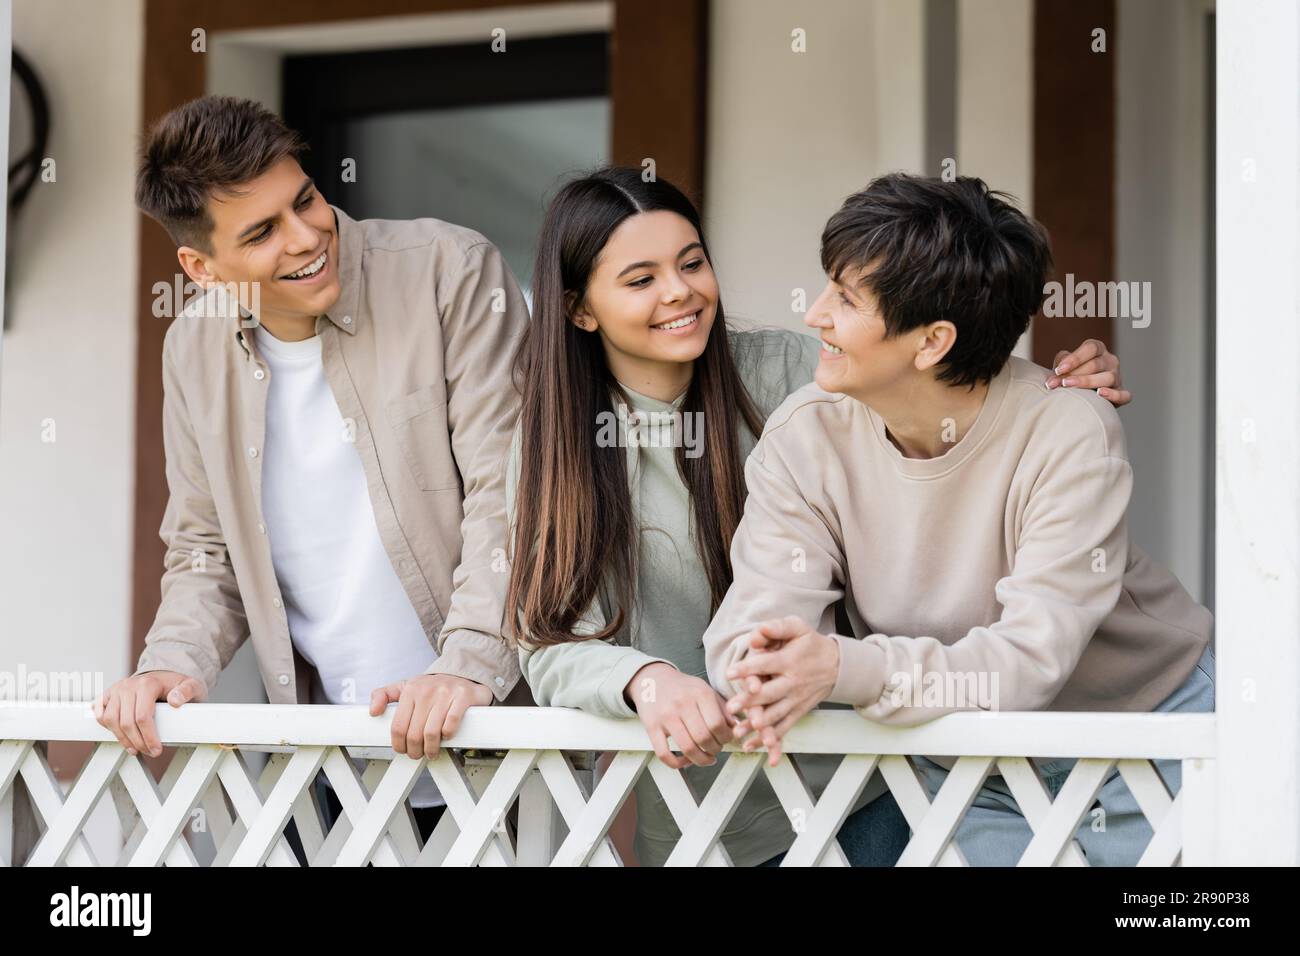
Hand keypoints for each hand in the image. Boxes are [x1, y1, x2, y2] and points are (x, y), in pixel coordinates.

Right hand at [92, 671, 206, 757]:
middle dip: (137, 742)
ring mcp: (116, 690)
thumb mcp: (191, 685)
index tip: (156, 750)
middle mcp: (128, 685)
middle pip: (126, 722)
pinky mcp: (108, 695)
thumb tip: (175, 701)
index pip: (143, 717)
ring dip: (122, 739)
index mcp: (147, 683)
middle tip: (149, 751)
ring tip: (135, 748)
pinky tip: (121, 735)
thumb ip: (187, 691)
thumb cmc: (175, 684)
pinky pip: (101, 715)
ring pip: (110, 720)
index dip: (149, 737)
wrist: (162, 675)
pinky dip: (108, 728)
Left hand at [370, 674, 492, 759]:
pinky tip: (446, 736)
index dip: (399, 744)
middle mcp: (427, 691)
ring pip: (432, 732)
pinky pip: (451, 723)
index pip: (398, 726)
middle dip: (415, 750)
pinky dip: (448, 734)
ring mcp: (445, 693)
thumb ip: (385, 695)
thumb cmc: (433, 686)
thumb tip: (373, 711)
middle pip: (414, 733)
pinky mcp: (463, 696)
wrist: (462, 673)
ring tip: (431, 752)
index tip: (403, 750)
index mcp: (410, 690)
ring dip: (431, 748)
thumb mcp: (406, 686)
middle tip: (417, 754)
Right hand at [625, 662, 735, 768]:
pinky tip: (685, 761)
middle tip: (716, 749)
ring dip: (700, 760)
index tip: (726, 739)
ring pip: (687, 748)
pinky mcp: (651, 726)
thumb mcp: (706, 690)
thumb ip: (723, 708)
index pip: (717, 724)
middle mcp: (682, 703)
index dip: (725, 738)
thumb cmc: (683, 687)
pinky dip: (676, 763)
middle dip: (714, 749)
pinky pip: (663, 753)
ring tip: (705, 758)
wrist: (653, 679)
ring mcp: (665, 716)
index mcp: (699, 693)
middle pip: (704, 738)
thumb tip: (738, 727)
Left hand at [723, 617, 838, 765]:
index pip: (766, 665)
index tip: (730, 673)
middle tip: (731, 707)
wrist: (837, 666)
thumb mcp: (799, 628)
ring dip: (757, 725)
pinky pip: (784, 727)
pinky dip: (769, 739)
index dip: (748, 668)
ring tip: (739, 731)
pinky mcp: (798, 712)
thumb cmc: (811, 644)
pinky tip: (753, 746)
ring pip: (775, 715)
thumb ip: (779, 627)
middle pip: (769, 693)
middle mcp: (793, 683)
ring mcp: (796, 700)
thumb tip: (760, 629)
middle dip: (750, 702)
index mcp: (790, 661)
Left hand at [1047, 338, 1130, 406]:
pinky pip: (1124, 395)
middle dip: (1074, 374)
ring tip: (1070, 387)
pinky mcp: (1120, 392)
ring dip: (1087, 382)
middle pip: (1095, 364)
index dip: (1074, 358)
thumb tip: (1058, 371)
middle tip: (1058, 384)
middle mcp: (1110, 361)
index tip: (1059, 370)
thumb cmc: (1070, 374)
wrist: (1079, 393)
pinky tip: (1100, 393)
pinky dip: (1114, 395)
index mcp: (1098, 349)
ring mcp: (1117, 377)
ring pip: (1108, 378)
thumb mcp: (1064, 364)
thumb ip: (1061, 363)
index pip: (1091, 348)